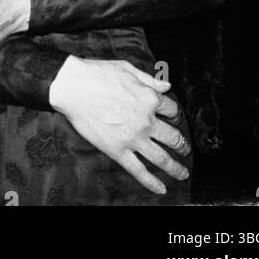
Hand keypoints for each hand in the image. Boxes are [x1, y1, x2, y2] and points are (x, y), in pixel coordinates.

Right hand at [48, 56, 189, 196]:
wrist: (73, 86)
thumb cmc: (97, 74)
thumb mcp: (127, 68)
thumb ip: (149, 79)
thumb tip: (167, 86)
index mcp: (149, 98)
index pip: (172, 109)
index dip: (175, 114)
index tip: (174, 118)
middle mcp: (146, 120)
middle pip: (173, 136)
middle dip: (182, 144)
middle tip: (185, 149)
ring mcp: (133, 138)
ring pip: (161, 158)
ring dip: (176, 168)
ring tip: (182, 173)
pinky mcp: (118, 150)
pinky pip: (139, 170)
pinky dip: (152, 182)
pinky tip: (162, 189)